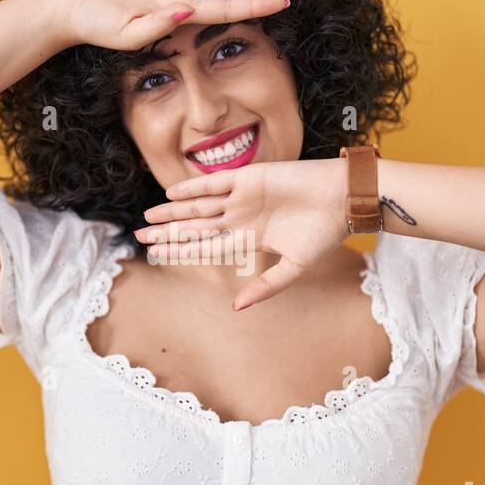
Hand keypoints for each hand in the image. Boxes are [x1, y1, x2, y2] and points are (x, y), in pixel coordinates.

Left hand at [133, 158, 350, 311]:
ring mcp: (244, 197)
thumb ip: (266, 286)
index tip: (157, 256)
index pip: (207, 247)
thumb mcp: (294, 267)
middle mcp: (242, 218)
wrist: (344, 199)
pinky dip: (194, 187)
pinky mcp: (250, 177)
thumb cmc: (325, 234)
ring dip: (174, 211)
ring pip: (200, 206)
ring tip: (148, 216)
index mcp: (251, 240)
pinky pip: (216, 183)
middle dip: (169, 232)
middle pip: (196, 227)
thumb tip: (236, 308)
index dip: (182, 251)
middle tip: (140, 237)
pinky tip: (171, 193)